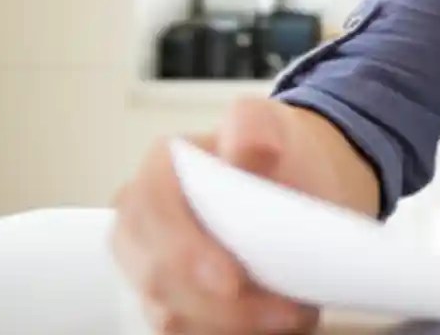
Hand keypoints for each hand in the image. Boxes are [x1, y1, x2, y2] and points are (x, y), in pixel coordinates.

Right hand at [111, 100, 335, 333]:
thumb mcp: (272, 125)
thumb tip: (246, 149)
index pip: (153, 217)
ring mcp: (154, 273)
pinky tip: (278, 326)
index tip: (231, 281)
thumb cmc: (278, 155)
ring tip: (296, 315)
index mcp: (157, 176)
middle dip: (224, 307)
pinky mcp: (178, 307)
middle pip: (159, 281)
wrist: (298, 183)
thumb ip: (254, 127)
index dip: (186, 253)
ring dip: (236, 327)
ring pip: (174, 319)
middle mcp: (141, 229)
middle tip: (289, 311)